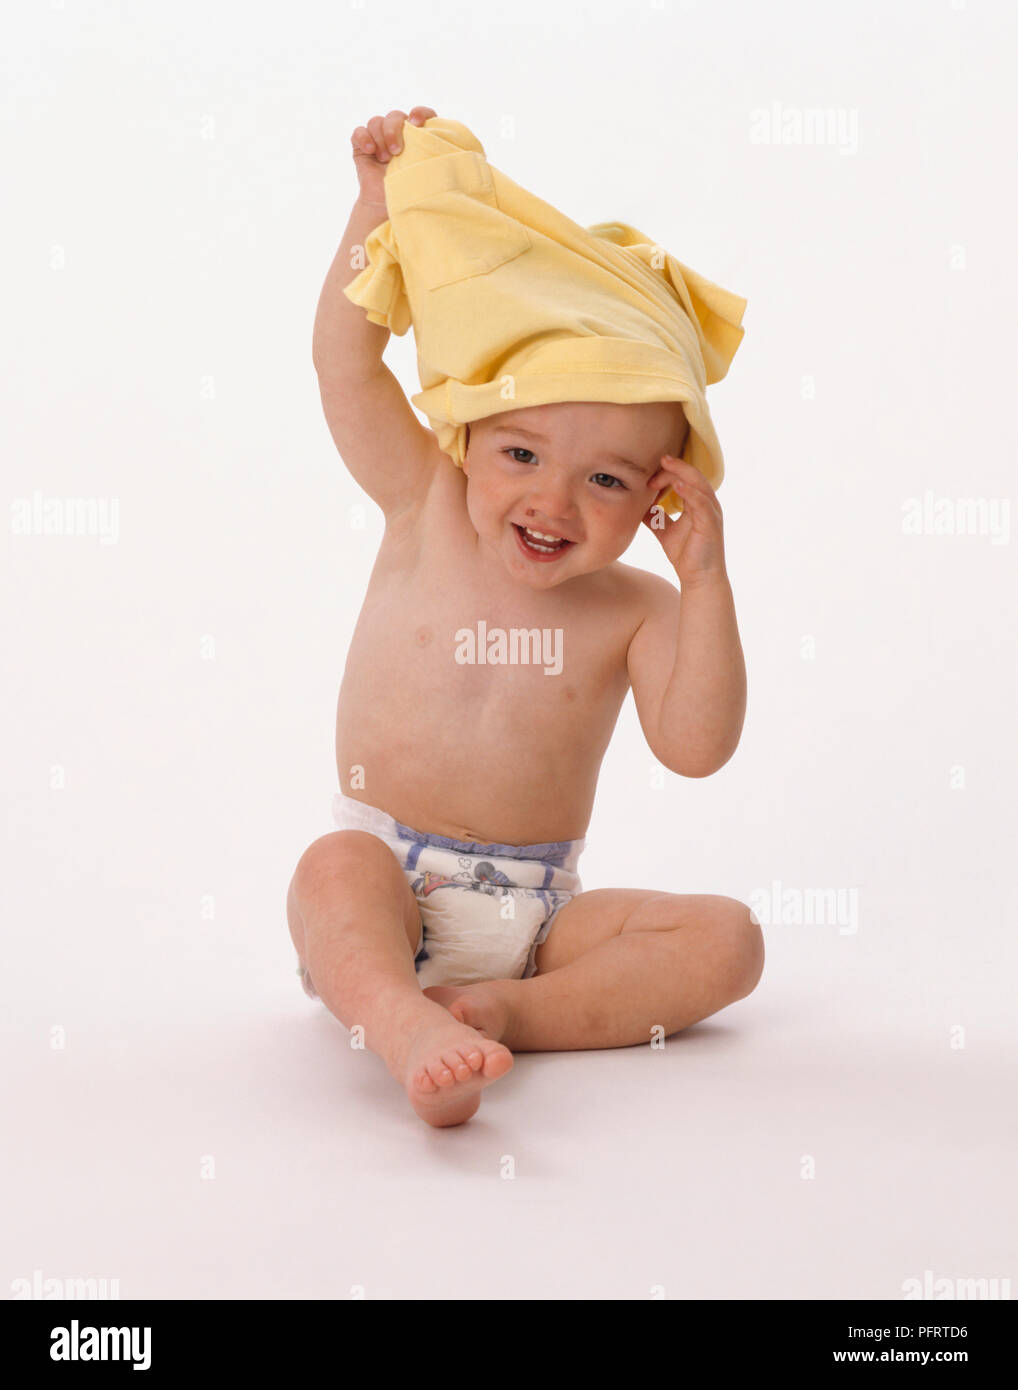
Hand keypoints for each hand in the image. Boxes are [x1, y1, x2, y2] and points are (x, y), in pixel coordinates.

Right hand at [351, 106, 436, 207]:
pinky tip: (370, 151)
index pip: (421, 113)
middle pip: (395, 116)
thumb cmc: (415, 193)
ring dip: (380, 137)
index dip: (420, 113)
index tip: (417, 122)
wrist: (390, 209)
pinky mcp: (362, 148)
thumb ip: (440, 156)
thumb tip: (464, 152)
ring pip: (376, 121)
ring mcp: (379, 140)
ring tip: (385, 159)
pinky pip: (359, 132)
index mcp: (418, 136)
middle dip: (394, 130)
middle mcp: (399, 134)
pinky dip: (363, 138)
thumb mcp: (432, 173)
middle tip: (397, 152)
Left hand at [641, 455, 728, 588]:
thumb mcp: (664, 531)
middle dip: (675, 466)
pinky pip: (702, 502)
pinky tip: (677, 485)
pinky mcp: (711, 523)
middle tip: (658, 462)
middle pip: (693, 475)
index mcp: (698, 503)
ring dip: (681, 472)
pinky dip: (690, 492)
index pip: (685, 478)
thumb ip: (655, 517)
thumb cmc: (685, 555)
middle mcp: (707, 504)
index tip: (649, 477)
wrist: (698, 579)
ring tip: (666, 464)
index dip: (668, 473)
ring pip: (699, 483)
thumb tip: (638, 506)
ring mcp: (711, 512)